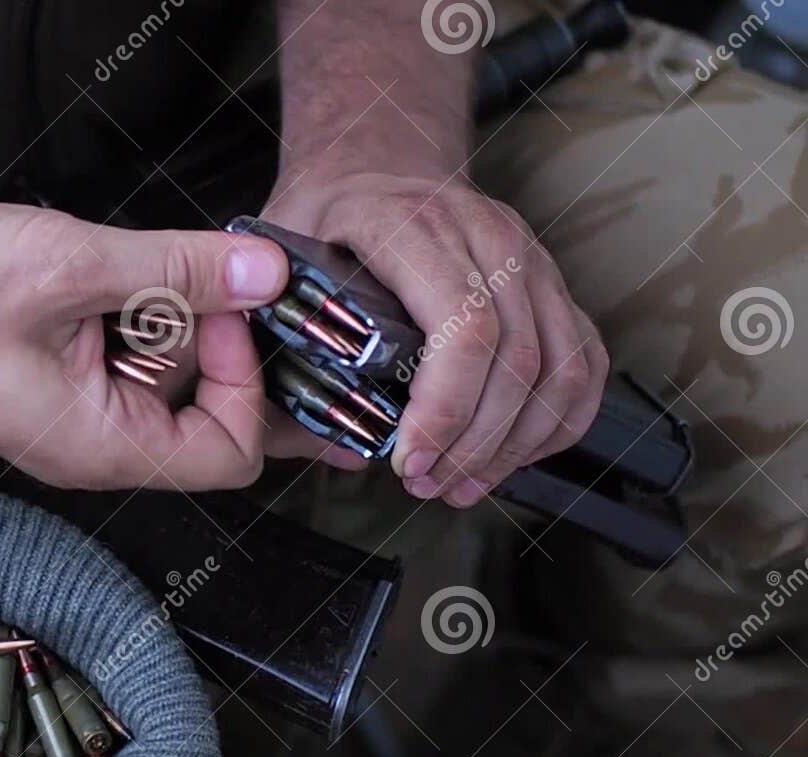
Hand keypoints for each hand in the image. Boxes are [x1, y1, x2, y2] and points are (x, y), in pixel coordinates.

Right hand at [0, 203, 360, 489]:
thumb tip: (266, 273)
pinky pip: (116, 347)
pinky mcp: (48, 373)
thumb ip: (180, 270)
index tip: (228, 308)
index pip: (232, 454)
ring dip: (155, 308)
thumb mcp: (72, 267)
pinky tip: (88, 267)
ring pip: (159, 369)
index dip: (250, 381)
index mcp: (102, 446)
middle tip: (177, 270)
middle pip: (202, 407)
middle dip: (202, 334)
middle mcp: (91, 443)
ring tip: (102, 266)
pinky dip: (121, 303)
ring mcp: (67, 409)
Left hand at [263, 167, 607, 506]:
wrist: (372, 163)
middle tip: (428, 485)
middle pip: (516, 357)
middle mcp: (482, 233)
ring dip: (517, 444)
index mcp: (408, 225)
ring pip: (560, 365)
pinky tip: (513, 454)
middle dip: (475, 444)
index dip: (445, 409)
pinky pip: (585, 358)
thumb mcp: (280, 268)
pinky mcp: (549, 280)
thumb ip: (290, 352)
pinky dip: (558, 420)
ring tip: (463, 483)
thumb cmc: (324, 221)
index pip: (462, 326)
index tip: (409, 461)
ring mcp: (527, 254)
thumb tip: (337, 447)